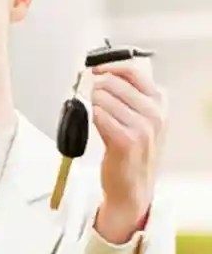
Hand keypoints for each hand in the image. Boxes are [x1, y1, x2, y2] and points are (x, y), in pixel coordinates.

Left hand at [89, 56, 165, 242]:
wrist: (132, 185)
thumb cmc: (132, 150)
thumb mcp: (141, 118)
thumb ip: (128, 95)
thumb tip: (103, 73)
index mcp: (160, 102)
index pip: (133, 72)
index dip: (109, 67)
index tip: (94, 69)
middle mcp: (154, 113)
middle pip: (113, 84)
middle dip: (97, 89)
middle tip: (92, 99)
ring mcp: (142, 127)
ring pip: (103, 99)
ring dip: (93, 105)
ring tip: (98, 118)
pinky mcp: (125, 140)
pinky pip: (98, 116)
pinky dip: (92, 119)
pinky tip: (98, 127)